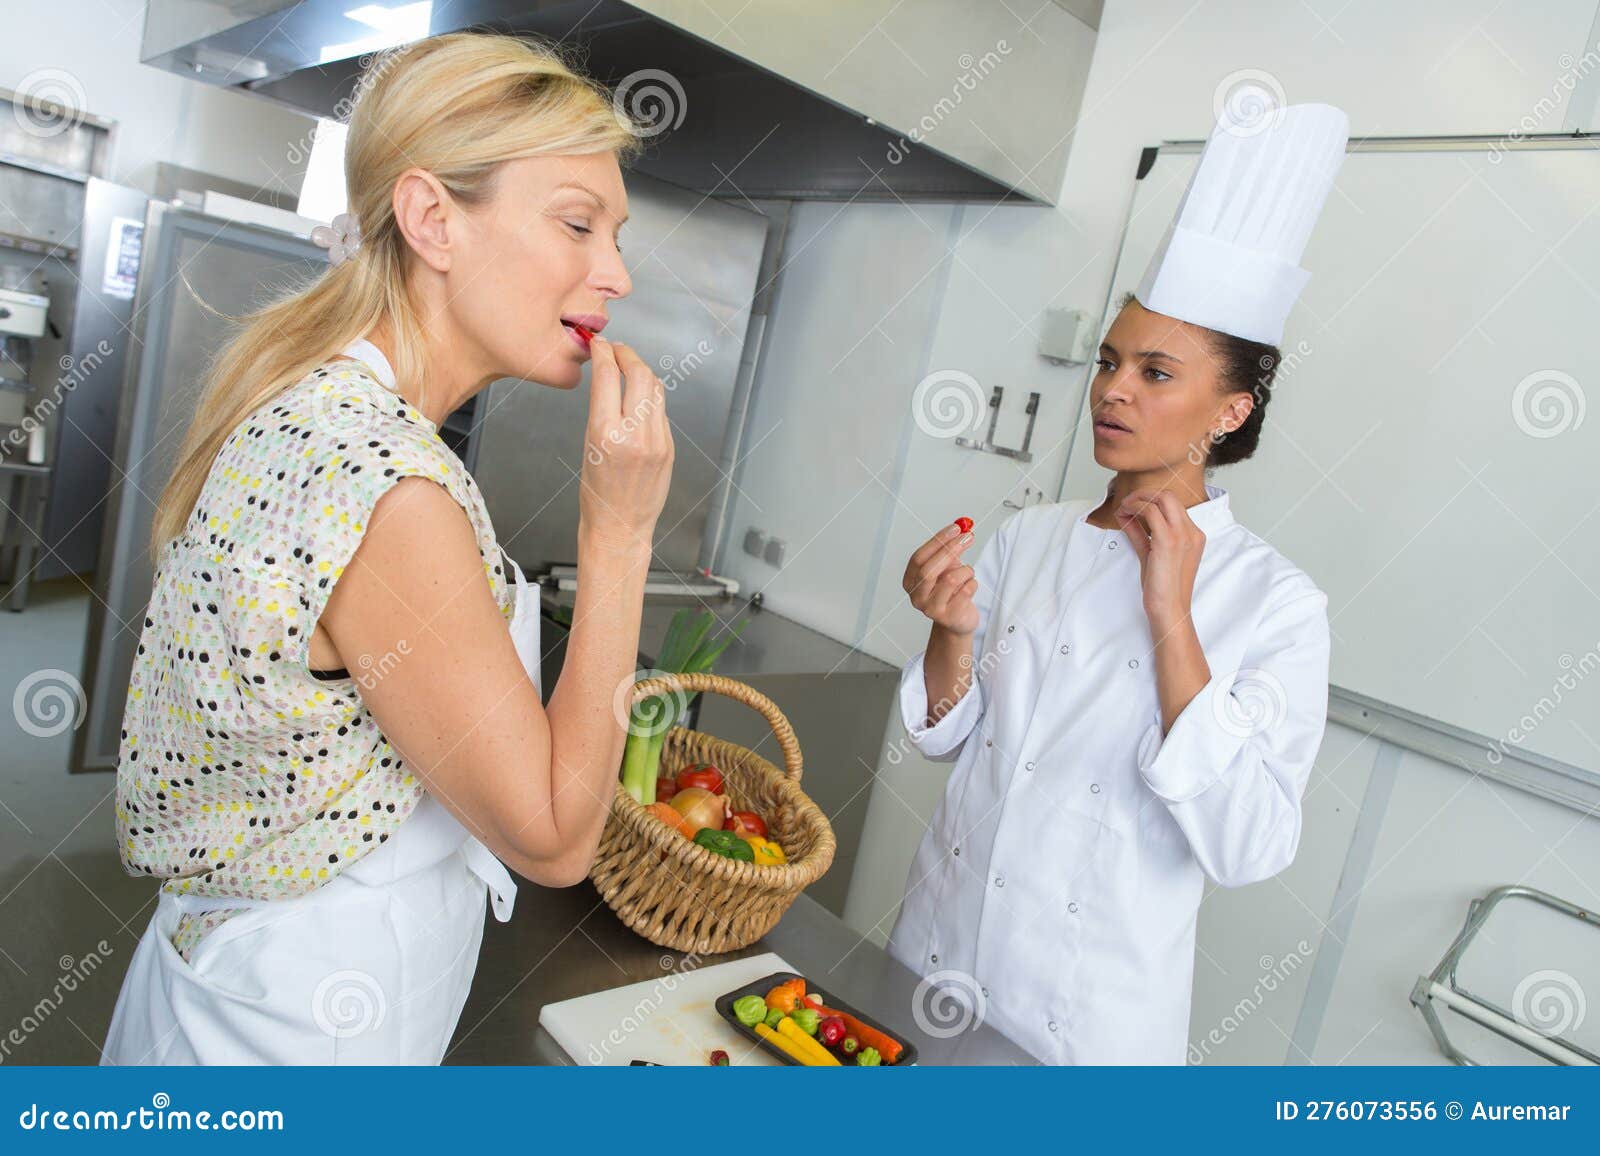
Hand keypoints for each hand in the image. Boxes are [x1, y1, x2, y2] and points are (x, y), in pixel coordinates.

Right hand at [579, 338, 673, 551]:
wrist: (620, 526)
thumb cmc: (597, 494)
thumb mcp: (588, 446)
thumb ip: (600, 409)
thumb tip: (607, 376)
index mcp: (605, 434)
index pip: (607, 376)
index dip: (604, 353)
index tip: (601, 345)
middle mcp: (635, 435)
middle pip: (640, 374)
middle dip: (628, 355)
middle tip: (618, 350)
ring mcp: (657, 441)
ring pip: (655, 389)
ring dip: (642, 372)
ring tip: (629, 369)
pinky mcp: (669, 448)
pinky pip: (661, 411)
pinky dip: (649, 398)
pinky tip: (639, 399)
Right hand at [903, 523, 978, 635]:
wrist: (958, 620)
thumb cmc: (951, 591)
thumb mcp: (947, 567)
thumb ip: (950, 548)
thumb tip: (962, 526)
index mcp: (910, 581)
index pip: (919, 557)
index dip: (938, 540)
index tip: (956, 527)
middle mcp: (916, 596)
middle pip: (929, 569)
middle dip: (950, 550)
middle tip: (967, 537)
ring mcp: (931, 609)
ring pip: (951, 580)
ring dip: (966, 571)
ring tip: (968, 573)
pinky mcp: (948, 618)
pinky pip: (966, 591)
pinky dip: (973, 584)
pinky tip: (969, 588)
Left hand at [1115, 489, 1203, 632]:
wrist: (1170, 609)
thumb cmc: (1162, 588)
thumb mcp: (1150, 554)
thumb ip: (1140, 534)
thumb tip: (1127, 517)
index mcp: (1194, 535)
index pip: (1173, 505)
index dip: (1150, 500)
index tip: (1132, 506)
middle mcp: (1192, 532)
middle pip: (1169, 496)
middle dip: (1145, 494)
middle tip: (1128, 502)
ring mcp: (1183, 535)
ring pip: (1162, 498)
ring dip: (1138, 498)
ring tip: (1124, 507)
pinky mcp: (1168, 541)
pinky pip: (1150, 512)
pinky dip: (1134, 508)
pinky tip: (1123, 515)